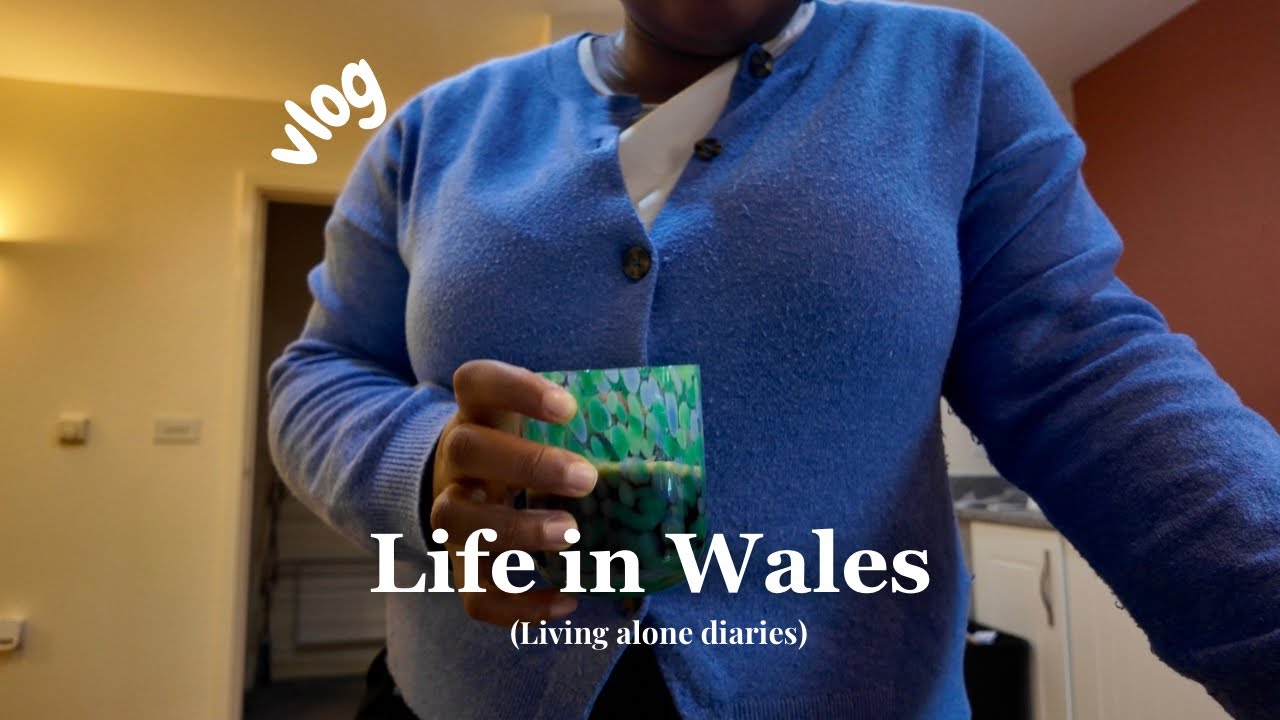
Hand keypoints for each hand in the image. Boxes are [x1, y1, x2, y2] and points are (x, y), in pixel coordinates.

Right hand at [430, 359, 597, 625]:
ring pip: (456, 521)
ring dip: (517, 529)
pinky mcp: (459, 567)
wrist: (464, 488)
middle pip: (466, 449)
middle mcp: (455, 461)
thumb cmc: (522, 447)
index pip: (477, 382)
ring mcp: (450, 514)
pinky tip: (566, 600)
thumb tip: (669, 423)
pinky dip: (518, 606)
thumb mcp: (536, 422)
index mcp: (478, 413)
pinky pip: (475, 594)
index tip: (569, 407)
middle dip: (527, 463)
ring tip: (571, 533)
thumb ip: (584, 419)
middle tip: (586, 478)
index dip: (516, 389)